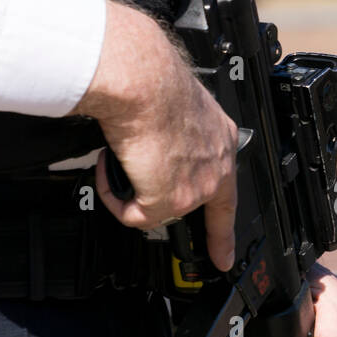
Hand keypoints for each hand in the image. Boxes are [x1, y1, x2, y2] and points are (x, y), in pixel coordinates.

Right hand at [72, 0, 237, 271]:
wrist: (142, 81)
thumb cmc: (152, 80)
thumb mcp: (174, 106)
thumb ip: (171, 133)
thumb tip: (151, 144)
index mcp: (221, 139)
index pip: (227, 191)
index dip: (225, 231)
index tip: (225, 257)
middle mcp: (217, 165)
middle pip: (190, 205)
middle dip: (159, 203)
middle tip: (135, 205)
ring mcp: (197, 186)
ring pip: (157, 208)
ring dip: (130, 190)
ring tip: (116, 159)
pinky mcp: (171, 198)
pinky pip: (135, 215)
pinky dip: (114, 197)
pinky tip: (109, 173)